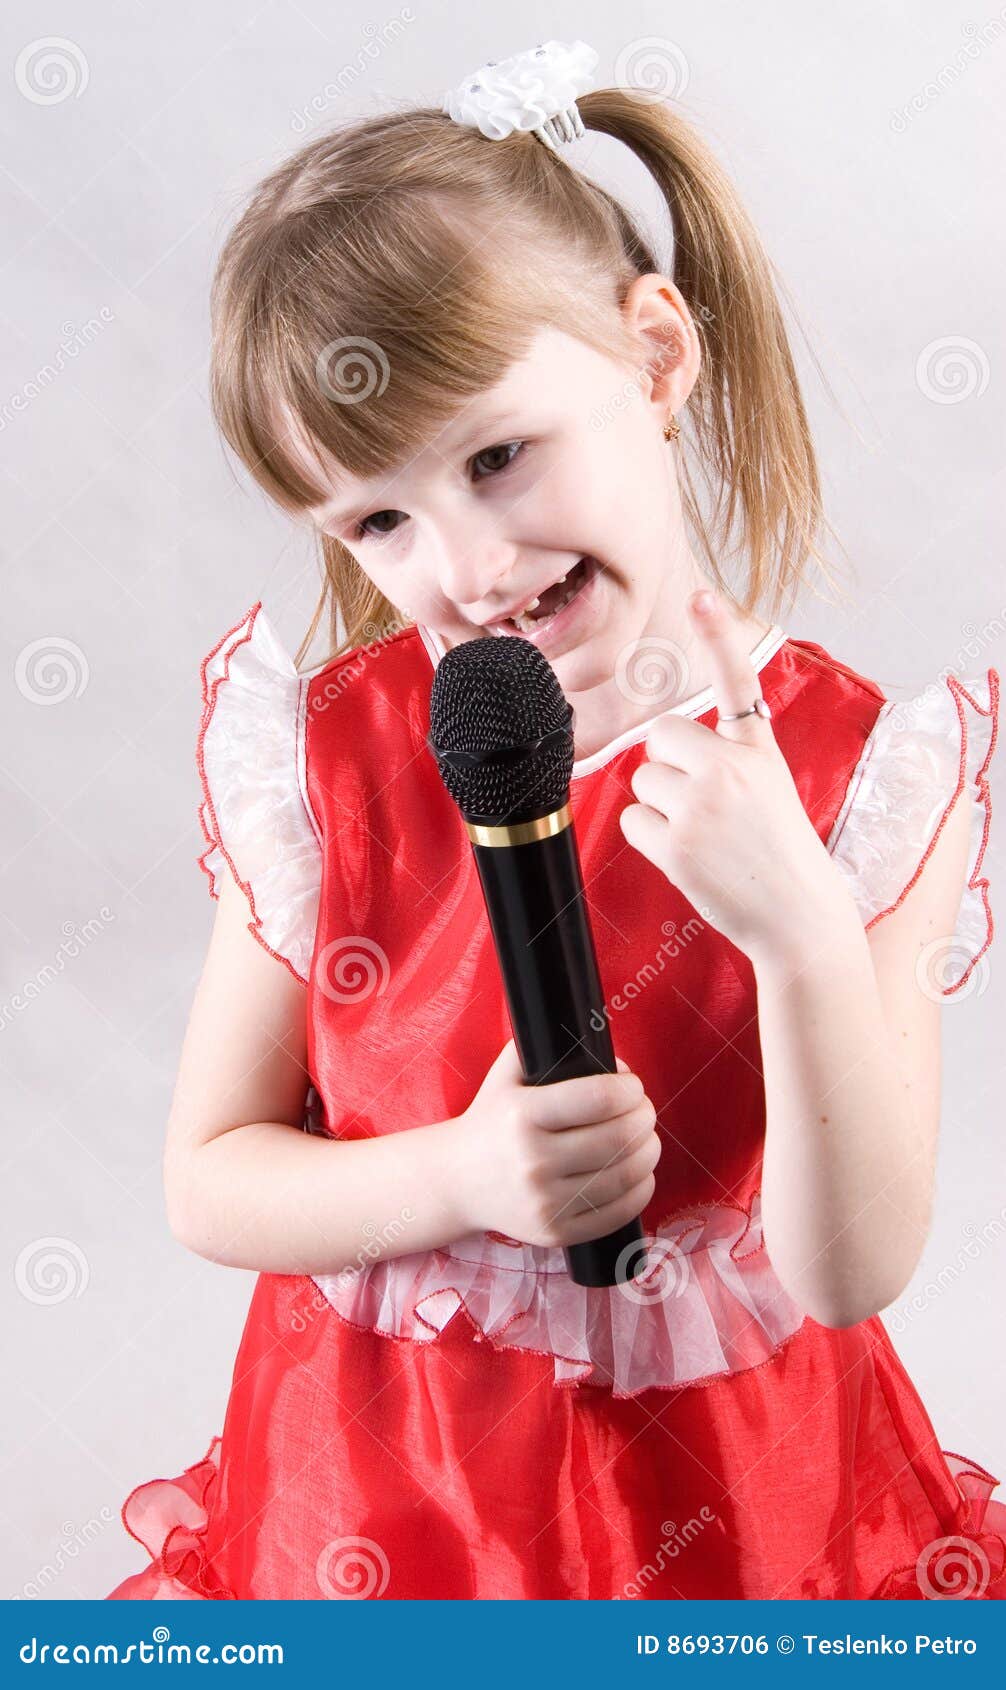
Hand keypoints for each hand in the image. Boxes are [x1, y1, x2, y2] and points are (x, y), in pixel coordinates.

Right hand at [454, 1039, 660, 1248]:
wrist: (457, 1180)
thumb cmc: (492, 1119)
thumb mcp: (506, 1074)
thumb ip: (546, 1044)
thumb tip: (607, 1053)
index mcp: (523, 1115)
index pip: (600, 1098)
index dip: (629, 1089)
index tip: (632, 1086)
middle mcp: (533, 1160)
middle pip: (619, 1137)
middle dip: (644, 1118)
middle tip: (645, 1111)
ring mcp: (544, 1202)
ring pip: (624, 1176)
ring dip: (648, 1152)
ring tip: (646, 1139)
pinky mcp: (554, 1232)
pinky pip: (616, 1213)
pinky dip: (640, 1190)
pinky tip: (640, 1174)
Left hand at [618, 587, 848, 962]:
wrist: (798, 916)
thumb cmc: (779, 851)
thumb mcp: (772, 785)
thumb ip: (728, 755)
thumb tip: (662, 747)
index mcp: (758, 749)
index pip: (738, 681)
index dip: (720, 634)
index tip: (702, 595)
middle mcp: (731, 770)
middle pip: (658, 737)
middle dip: (667, 765)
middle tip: (702, 801)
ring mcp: (702, 807)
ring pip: (642, 778)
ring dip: (659, 805)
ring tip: (701, 834)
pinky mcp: (678, 845)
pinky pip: (634, 820)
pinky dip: (650, 838)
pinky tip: (686, 854)